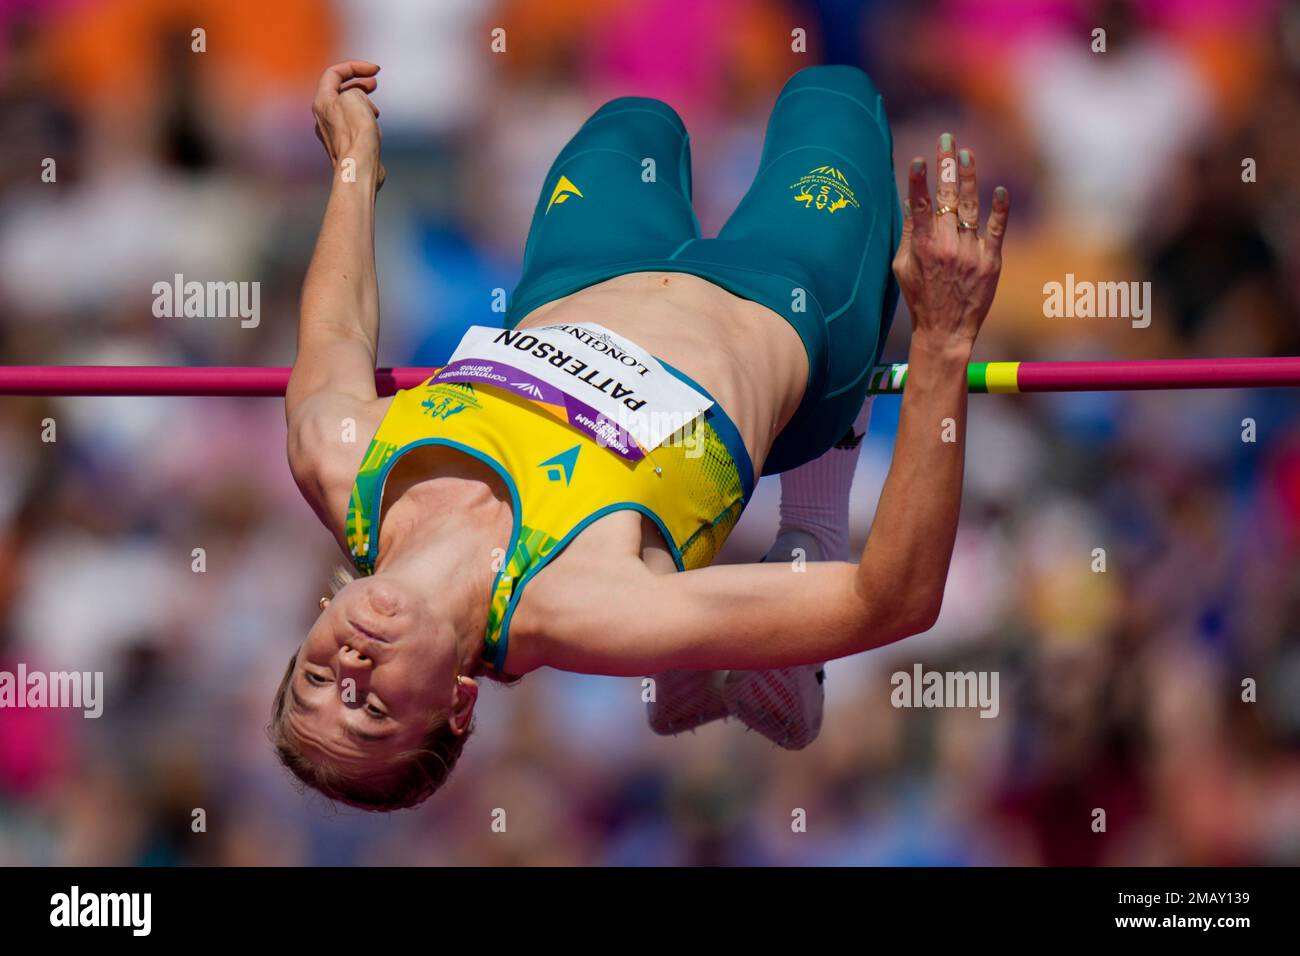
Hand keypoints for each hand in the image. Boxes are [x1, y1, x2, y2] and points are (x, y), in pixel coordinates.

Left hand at [312, 60, 384, 189]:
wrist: (359, 167)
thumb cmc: (356, 133)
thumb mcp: (355, 97)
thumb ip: (355, 91)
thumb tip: (360, 104)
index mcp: (322, 102)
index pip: (334, 73)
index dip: (355, 67)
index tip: (375, 71)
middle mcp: (323, 116)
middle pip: (339, 91)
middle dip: (358, 84)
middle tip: (374, 83)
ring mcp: (333, 133)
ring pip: (348, 109)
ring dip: (364, 104)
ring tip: (375, 112)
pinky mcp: (345, 146)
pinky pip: (353, 126)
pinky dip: (365, 121)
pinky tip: (375, 130)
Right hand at [891, 133, 1008, 350]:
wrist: (946, 330)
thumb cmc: (920, 297)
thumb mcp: (902, 267)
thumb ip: (909, 234)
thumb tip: (910, 202)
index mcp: (922, 247)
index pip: (919, 207)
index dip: (919, 181)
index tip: (920, 159)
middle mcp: (946, 246)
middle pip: (945, 197)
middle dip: (946, 165)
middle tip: (948, 139)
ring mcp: (970, 252)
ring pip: (970, 206)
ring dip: (968, 177)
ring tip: (967, 153)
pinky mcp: (990, 261)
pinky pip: (996, 229)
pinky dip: (999, 209)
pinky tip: (999, 190)